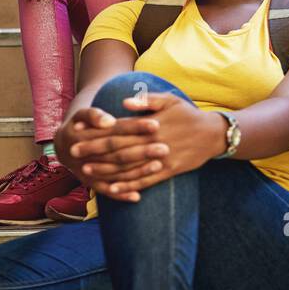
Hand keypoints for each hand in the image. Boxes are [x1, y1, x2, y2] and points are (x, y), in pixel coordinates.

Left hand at [72, 93, 225, 200]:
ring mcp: (161, 158)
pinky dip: (129, 186)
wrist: (214, 134)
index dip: (97, 131)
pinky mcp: (169, 171)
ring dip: (107, 169)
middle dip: (95, 151)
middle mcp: (154, 142)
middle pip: (119, 148)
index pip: (119, 128)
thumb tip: (124, 101)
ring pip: (130, 167)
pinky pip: (146, 181)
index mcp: (151, 124)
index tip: (79, 132)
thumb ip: (147, 100)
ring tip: (87, 170)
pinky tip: (114, 189)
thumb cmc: (189, 115)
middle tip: (74, 153)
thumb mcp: (170, 100)